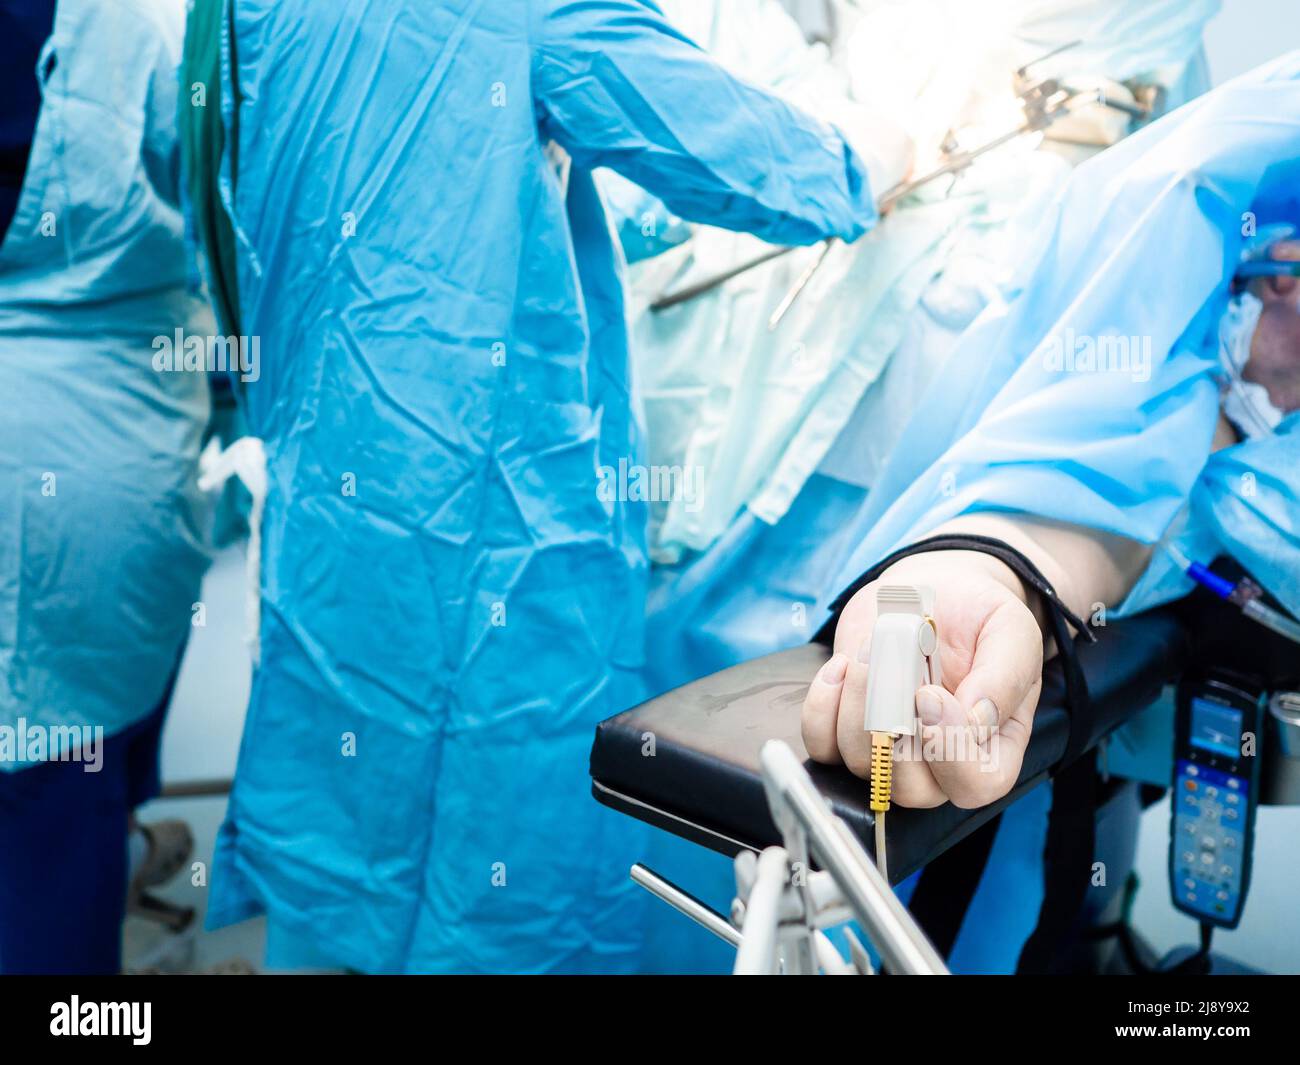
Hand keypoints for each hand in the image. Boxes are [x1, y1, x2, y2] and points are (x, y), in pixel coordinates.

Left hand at [801, 551, 1044, 808]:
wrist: (935, 590)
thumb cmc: (980, 616)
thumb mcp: (1011, 631)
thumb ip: (1005, 676)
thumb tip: (978, 719)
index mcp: (994, 747)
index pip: (975, 785)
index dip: (948, 751)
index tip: (929, 694)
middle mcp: (942, 761)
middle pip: (912, 790)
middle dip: (894, 728)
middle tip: (893, 664)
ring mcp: (890, 750)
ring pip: (864, 764)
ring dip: (860, 704)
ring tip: (871, 650)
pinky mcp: (847, 730)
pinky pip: (823, 745)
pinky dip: (823, 706)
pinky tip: (843, 665)